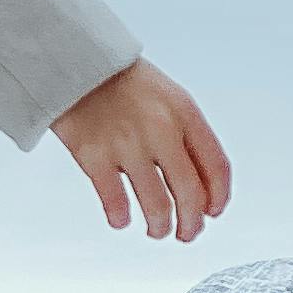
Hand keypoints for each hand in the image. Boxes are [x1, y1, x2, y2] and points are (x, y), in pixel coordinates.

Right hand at [50, 58, 229, 240]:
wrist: (73, 59)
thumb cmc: (120, 80)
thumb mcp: (168, 96)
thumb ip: (186, 133)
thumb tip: (198, 182)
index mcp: (185, 113)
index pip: (216, 167)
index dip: (219, 198)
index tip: (213, 212)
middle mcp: (161, 130)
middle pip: (190, 193)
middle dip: (192, 223)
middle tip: (187, 233)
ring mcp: (127, 144)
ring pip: (157, 205)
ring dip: (160, 226)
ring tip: (156, 231)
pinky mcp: (93, 155)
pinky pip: (114, 200)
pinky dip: (120, 217)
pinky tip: (121, 220)